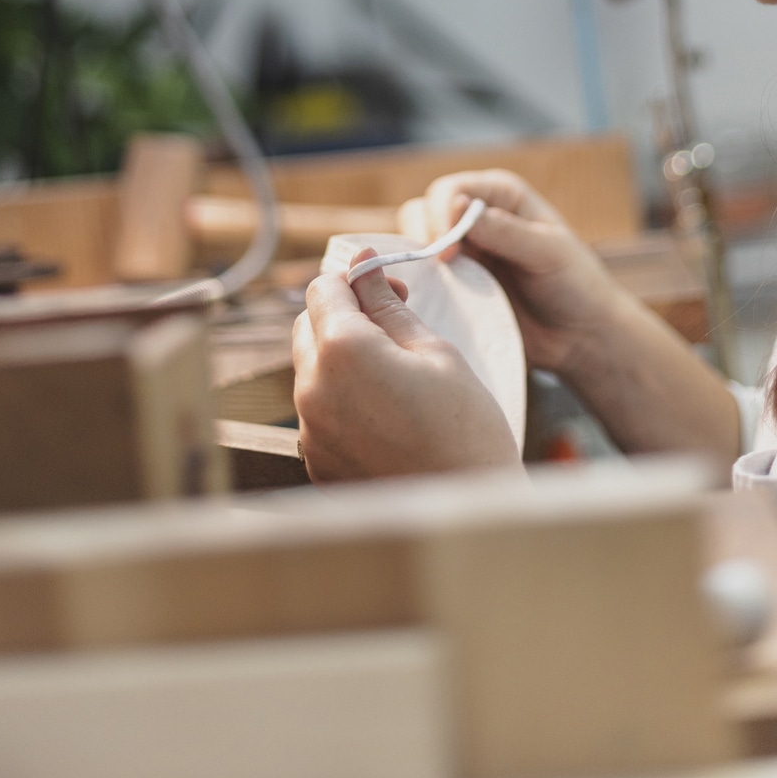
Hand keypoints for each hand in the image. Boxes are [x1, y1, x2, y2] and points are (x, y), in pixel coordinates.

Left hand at [292, 249, 522, 482]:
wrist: (469, 514)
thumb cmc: (465, 429)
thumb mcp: (434, 351)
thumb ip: (386, 305)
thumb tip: (363, 263)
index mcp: (342, 351)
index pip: (322, 289)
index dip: (356, 281)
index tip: (389, 291)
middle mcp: (312, 389)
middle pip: (307, 327)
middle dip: (344, 318)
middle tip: (395, 329)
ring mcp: (310, 431)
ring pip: (311, 370)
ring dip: (343, 361)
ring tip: (397, 379)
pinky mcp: (316, 462)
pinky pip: (319, 412)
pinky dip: (343, 401)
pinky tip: (388, 416)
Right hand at [397, 170, 622, 376]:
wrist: (580, 336)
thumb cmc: (576, 285)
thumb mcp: (548, 253)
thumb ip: (506, 231)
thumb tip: (458, 208)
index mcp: (500, 195)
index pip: (449, 190)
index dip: (440, 216)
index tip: (448, 252)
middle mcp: (475, 217)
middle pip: (422, 212)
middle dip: (423, 238)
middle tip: (443, 270)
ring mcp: (463, 251)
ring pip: (415, 244)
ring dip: (419, 262)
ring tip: (440, 286)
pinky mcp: (456, 283)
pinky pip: (424, 277)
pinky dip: (421, 284)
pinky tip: (433, 299)